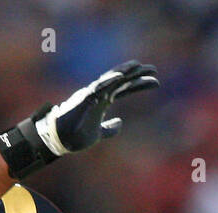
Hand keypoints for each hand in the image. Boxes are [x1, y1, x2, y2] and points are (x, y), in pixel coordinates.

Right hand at [36, 61, 158, 155]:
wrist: (62, 141)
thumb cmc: (77, 135)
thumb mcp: (98, 133)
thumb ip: (109, 128)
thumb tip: (119, 123)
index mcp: (103, 101)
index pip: (124, 89)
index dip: (139, 84)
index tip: (156, 82)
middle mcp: (98, 95)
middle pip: (120, 81)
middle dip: (137, 74)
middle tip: (154, 69)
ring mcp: (91, 95)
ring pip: (110, 80)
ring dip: (124, 72)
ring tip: (138, 65)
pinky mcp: (85, 100)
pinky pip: (98, 88)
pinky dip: (109, 81)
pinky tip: (121, 76)